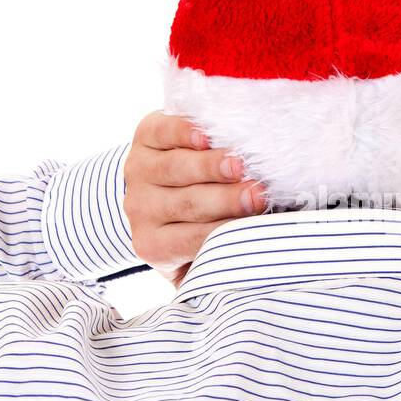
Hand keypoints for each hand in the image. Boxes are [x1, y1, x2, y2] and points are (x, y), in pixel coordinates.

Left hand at [123, 112, 265, 284]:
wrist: (159, 185)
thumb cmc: (195, 224)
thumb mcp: (199, 255)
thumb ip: (220, 260)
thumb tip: (260, 267)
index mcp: (155, 245)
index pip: (194, 239)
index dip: (227, 230)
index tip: (259, 224)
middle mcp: (141, 210)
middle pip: (187, 204)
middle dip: (226, 199)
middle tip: (258, 195)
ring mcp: (139, 172)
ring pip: (176, 168)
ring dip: (209, 166)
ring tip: (239, 165)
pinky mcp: (143, 138)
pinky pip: (161, 133)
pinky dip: (182, 133)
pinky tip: (204, 136)